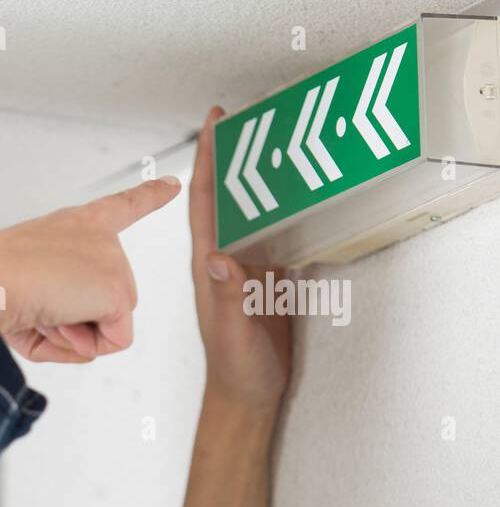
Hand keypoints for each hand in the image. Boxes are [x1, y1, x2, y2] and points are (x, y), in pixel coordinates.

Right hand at [0, 177, 181, 362]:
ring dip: (72, 333)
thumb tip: (95, 341)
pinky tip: (58, 320)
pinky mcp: (117, 290)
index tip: (173, 183)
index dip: (149, 195)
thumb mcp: (27, 290)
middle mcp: (96, 239)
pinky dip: (84, 345)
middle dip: (72, 319)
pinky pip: (114, 342)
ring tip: (42, 308)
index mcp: (73, 226)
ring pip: (106, 324)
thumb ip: (65, 310)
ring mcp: (110, 262)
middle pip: (103, 298)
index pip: (119, 206)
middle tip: (34, 303)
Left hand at [190, 106, 292, 411]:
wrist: (247, 393)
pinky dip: (286, 207)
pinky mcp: (270, 278)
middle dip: (234, 155)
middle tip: (249, 113)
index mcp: (210, 266)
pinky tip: (300, 189)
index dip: (208, 161)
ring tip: (275, 136)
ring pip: (253, 210)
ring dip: (260, 176)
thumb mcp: (233, 332)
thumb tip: (218, 256)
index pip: (206, 203)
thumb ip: (228, 296)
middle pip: (228, 196)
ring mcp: (248, 267)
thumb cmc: (236, 367)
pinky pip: (277, 233)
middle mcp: (227, 258)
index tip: (215, 122)